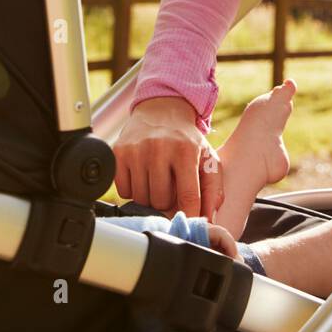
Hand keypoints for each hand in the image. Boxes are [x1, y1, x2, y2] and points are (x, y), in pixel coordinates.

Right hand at [113, 97, 224, 219]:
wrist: (161, 110)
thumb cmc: (186, 140)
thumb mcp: (207, 159)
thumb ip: (213, 190)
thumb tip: (208, 219)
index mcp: (185, 151)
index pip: (188, 196)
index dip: (189, 215)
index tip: (189, 221)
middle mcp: (159, 149)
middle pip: (161, 201)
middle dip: (167, 201)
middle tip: (170, 187)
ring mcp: (136, 151)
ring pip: (141, 199)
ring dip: (150, 197)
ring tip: (156, 180)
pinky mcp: (118, 154)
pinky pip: (123, 192)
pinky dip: (133, 190)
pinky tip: (142, 176)